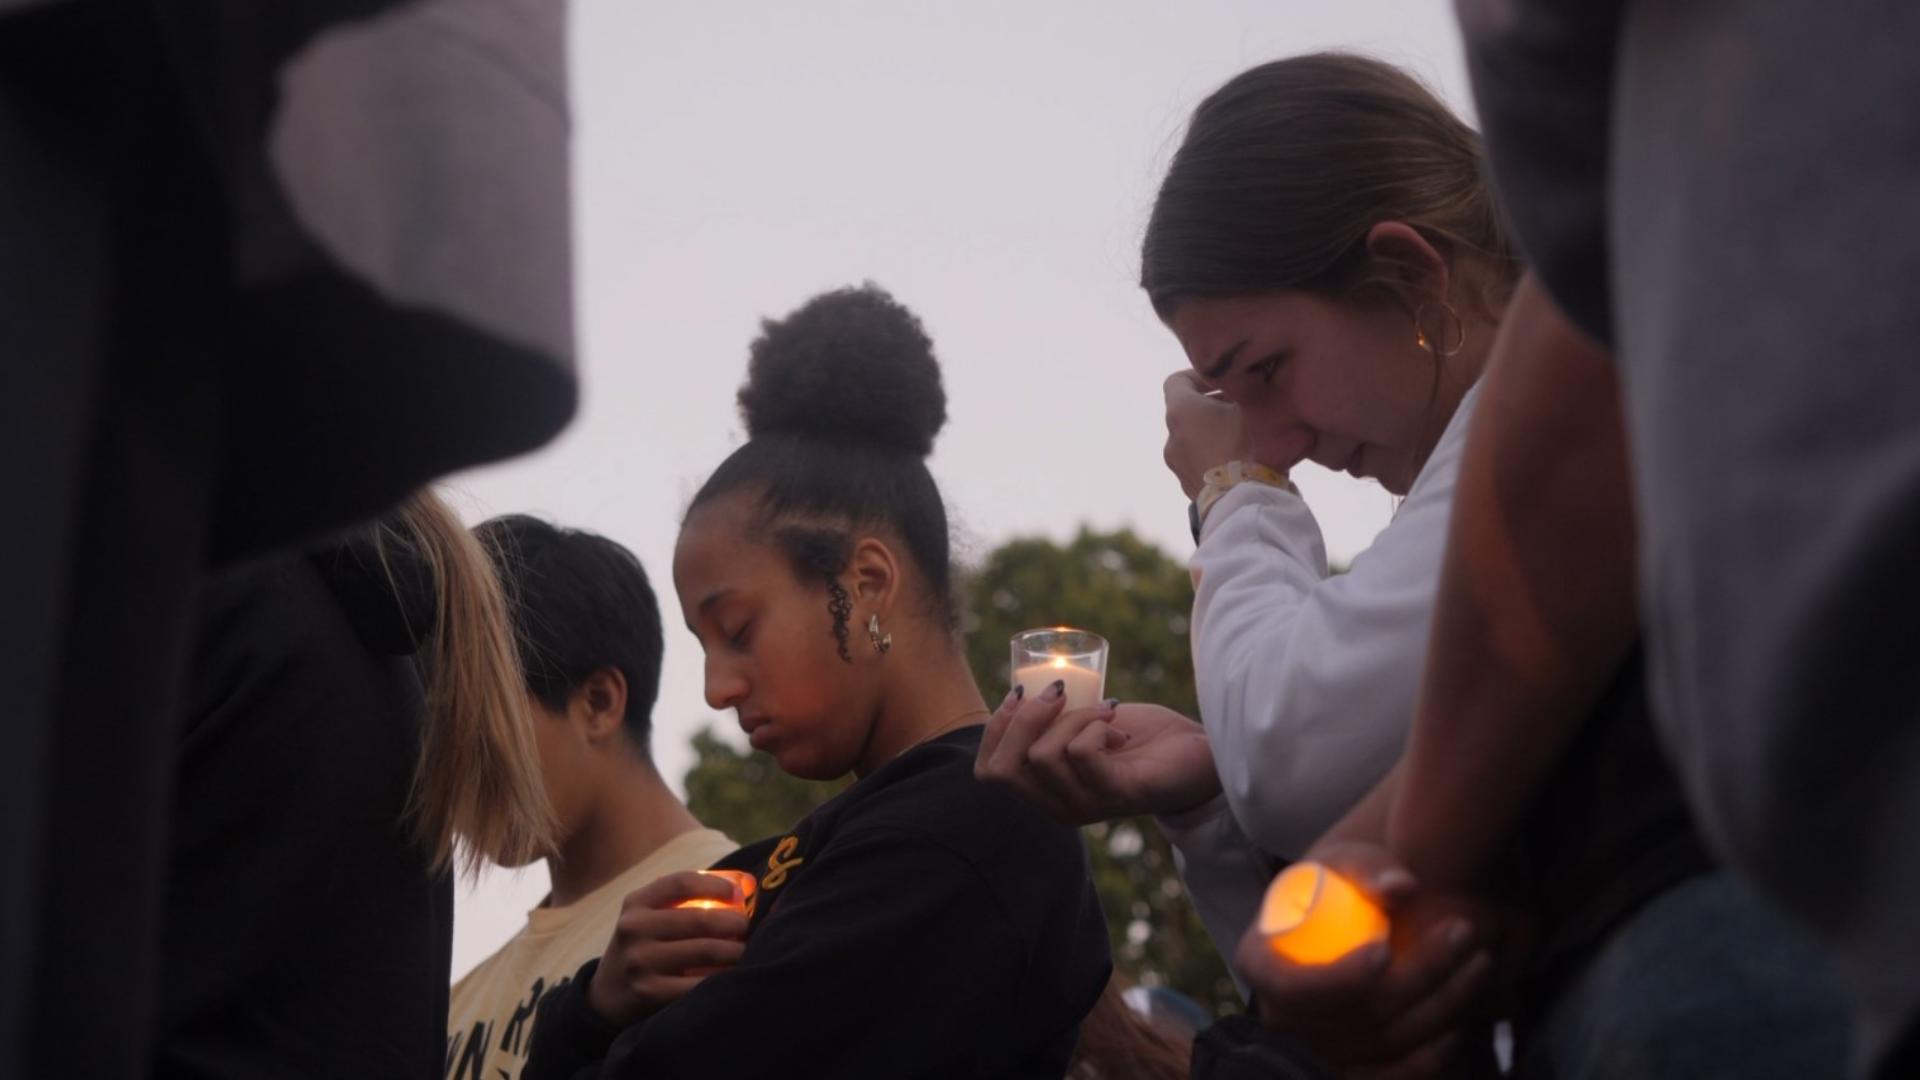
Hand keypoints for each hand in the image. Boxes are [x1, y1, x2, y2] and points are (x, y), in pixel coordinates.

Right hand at [587, 871, 750, 1025]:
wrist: (608, 994)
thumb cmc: (646, 946)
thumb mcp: (651, 916)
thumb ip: (689, 898)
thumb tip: (749, 884)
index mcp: (637, 903)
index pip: (681, 882)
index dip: (716, 884)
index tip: (739, 893)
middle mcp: (634, 928)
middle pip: (699, 919)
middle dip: (735, 923)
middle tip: (748, 928)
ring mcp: (639, 962)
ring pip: (704, 951)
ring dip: (735, 952)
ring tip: (746, 952)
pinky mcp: (648, 992)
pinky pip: (697, 984)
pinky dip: (720, 979)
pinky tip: (730, 977)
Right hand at [975, 683, 1220, 823]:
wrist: (1200, 754)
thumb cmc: (1141, 736)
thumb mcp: (1082, 724)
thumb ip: (1052, 719)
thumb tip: (1021, 692)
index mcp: (1044, 791)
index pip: (988, 773)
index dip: (995, 727)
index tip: (1022, 692)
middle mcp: (1059, 807)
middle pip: (1003, 769)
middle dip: (1024, 719)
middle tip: (1061, 692)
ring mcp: (1088, 806)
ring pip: (1042, 756)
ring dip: (1072, 717)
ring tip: (1104, 712)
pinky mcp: (1118, 795)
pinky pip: (1081, 753)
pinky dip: (1096, 724)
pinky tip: (1118, 727)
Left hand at [1164, 370, 1249, 499]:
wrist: (1242, 503)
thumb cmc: (1248, 447)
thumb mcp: (1254, 408)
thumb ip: (1247, 392)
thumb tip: (1251, 386)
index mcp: (1180, 411)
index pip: (1177, 381)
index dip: (1200, 376)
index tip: (1224, 382)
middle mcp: (1171, 438)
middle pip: (1189, 413)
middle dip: (1215, 407)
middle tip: (1244, 409)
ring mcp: (1177, 466)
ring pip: (1196, 440)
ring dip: (1217, 435)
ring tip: (1248, 438)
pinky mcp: (1189, 488)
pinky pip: (1202, 465)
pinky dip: (1217, 458)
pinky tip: (1244, 462)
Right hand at [1234, 842, 1495, 1079]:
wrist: (1340, 917)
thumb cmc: (1336, 885)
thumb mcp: (1343, 864)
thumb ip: (1369, 868)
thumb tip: (1402, 887)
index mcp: (1260, 964)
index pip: (1295, 987)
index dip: (1338, 978)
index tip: (1385, 949)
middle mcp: (1280, 1017)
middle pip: (1352, 1016)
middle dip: (1417, 978)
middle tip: (1464, 932)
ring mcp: (1314, 1047)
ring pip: (1381, 1044)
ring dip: (1439, 1008)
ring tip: (1480, 962)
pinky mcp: (1347, 1068)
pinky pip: (1388, 1076)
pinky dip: (1426, 1060)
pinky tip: (1460, 1026)